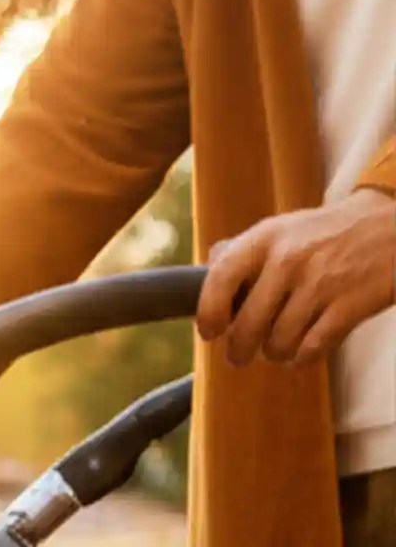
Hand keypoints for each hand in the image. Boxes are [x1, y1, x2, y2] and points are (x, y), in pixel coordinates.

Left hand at [196, 188, 395, 365]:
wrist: (389, 226)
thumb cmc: (324, 233)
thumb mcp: (279, 229)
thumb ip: (242, 250)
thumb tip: (205, 273)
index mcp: (264, 238)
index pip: (220, 278)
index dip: (208, 312)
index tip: (208, 332)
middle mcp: (288, 260)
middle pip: (248, 323)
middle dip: (239, 348)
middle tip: (237, 356)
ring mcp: (321, 283)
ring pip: (279, 340)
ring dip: (274, 353)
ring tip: (274, 351)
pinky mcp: (350, 305)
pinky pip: (314, 347)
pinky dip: (302, 358)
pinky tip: (300, 354)